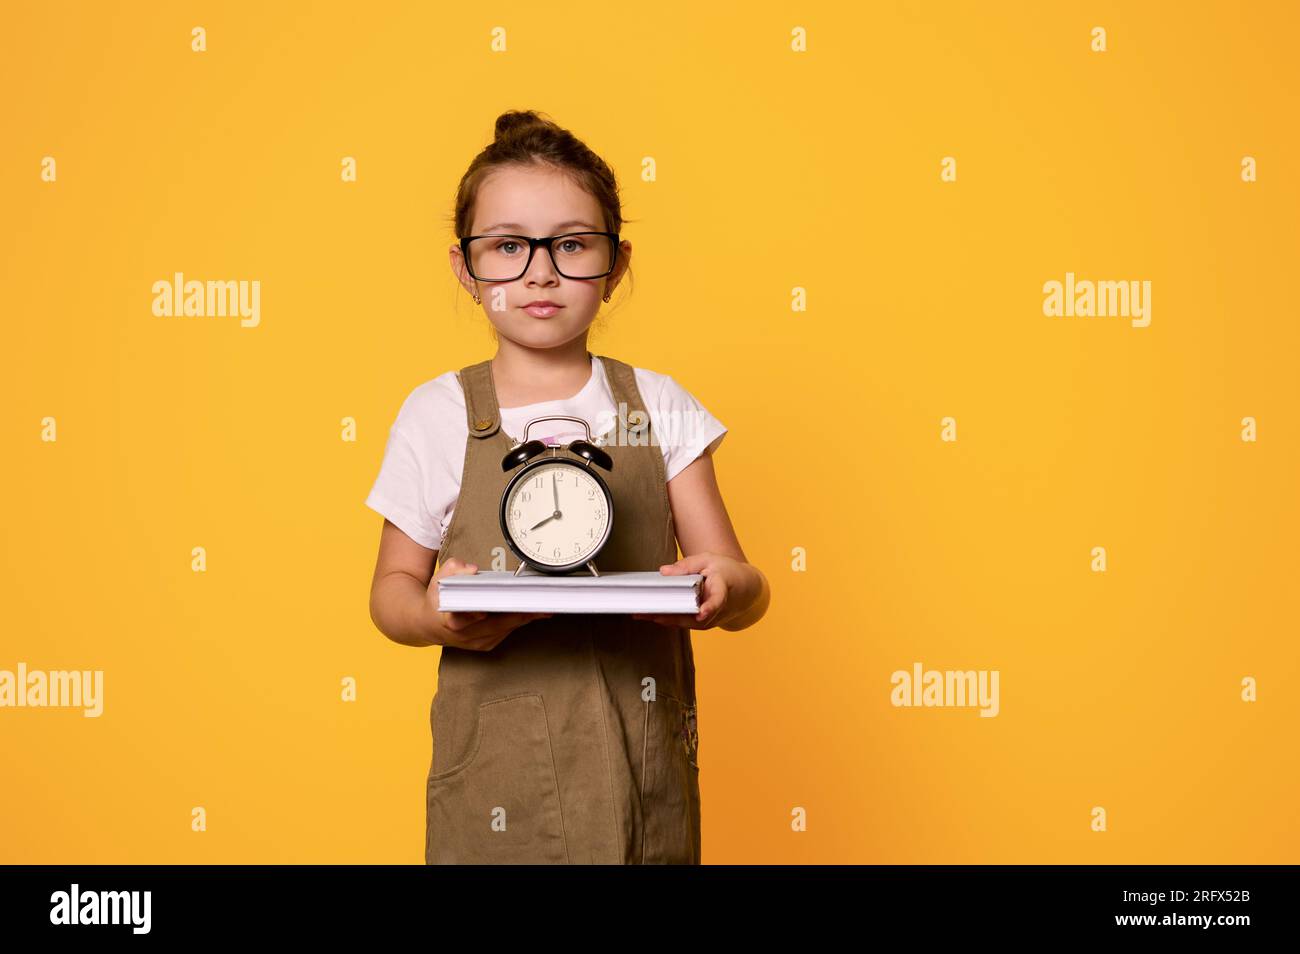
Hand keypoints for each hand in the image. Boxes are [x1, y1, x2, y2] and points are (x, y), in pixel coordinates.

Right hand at [426, 557, 551, 650]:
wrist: (428, 625)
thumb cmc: (437, 600)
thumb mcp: (439, 578)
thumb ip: (453, 569)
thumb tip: (471, 569)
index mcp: (450, 620)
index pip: (467, 618)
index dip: (485, 613)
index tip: (504, 606)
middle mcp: (465, 635)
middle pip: (497, 624)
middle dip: (520, 613)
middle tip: (542, 603)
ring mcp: (476, 643)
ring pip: (506, 629)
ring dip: (525, 617)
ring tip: (545, 606)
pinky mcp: (485, 646)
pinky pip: (506, 633)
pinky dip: (519, 621)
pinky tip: (532, 612)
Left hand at [630, 552, 739, 629]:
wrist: (743, 588)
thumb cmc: (724, 571)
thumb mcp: (708, 560)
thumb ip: (686, 565)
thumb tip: (663, 572)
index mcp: (722, 589)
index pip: (717, 600)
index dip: (709, 608)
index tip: (701, 614)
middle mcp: (717, 610)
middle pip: (693, 616)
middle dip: (670, 615)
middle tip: (646, 612)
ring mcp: (711, 619)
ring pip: (686, 622)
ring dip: (663, 618)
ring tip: (640, 613)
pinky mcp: (703, 624)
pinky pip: (684, 622)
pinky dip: (667, 618)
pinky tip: (649, 613)